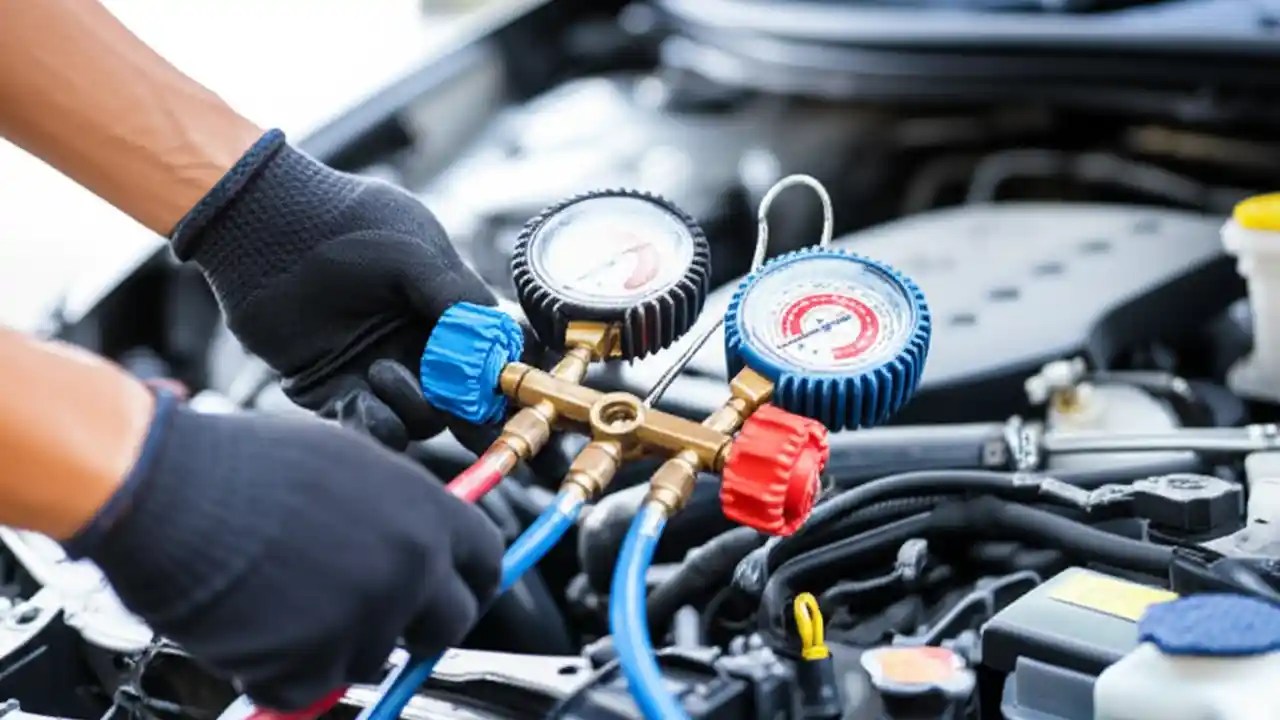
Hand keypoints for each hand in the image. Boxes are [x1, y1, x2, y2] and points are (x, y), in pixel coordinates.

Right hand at [63, 394, 502, 709]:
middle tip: (374, 616)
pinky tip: (254, 621)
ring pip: (373, 657)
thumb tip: (419, 539)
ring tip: (283, 593)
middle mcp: (411, 568)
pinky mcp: (313, 662)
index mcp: (427, 512)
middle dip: (417, 628)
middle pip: (448, 624)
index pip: (485, 563)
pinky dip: (284, 668)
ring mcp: (367, 618)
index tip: (453, 592)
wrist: (170, 489)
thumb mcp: (348, 462)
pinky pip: (312, 685)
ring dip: (337, 642)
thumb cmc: (245, 466)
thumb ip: (396, 508)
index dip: (469, 581)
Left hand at [169, 130, 497, 449]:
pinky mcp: (336, 389)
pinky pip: (371, 426)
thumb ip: (455, 294)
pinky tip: (367, 404)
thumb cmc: (341, 222)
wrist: (263, 226)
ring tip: (381, 372)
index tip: (502, 386)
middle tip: (464, 414)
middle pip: (463, 398)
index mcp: (445, 307)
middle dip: (470, 412)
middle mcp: (417, 342)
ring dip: (414, 408)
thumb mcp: (413, 249)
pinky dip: (378, 426)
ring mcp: (379, 367)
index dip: (502, 375)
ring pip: (422, 418)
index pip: (490, 351)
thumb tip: (496, 337)